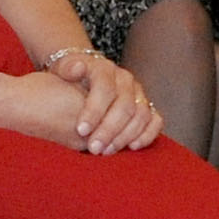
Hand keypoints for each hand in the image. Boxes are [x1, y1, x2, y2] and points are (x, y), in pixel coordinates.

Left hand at [28, 50, 162, 153]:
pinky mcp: (147, 106)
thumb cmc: (70, 78)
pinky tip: (132, 147)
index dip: (94, 110)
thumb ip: (67, 69)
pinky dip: (147, 134)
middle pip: (125, 105)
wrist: (85, 77)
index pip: (104, 88)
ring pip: (141, 114)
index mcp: (105, 69)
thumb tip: (77, 68)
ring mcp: (138, 93)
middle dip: (109, 130)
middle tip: (94, 148)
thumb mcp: (63, 68)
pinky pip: (155, 120)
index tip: (81, 131)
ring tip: (106, 151)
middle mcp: (125, 80)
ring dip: (125, 135)